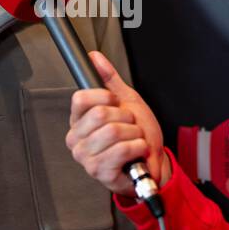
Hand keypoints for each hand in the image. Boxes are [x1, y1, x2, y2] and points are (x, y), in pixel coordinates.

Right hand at [66, 51, 170, 201]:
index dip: (105, 96)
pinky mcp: (100, 172)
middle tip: (130, 126)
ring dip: (135, 133)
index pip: (80, 99)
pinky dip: (138, 147)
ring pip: (113, 131)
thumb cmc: (136, 135)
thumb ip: (109, 79)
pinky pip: (122, 150)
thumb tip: (94, 57)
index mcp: (79, 121)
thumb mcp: (126, 101)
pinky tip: (137, 150)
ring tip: (135, 139)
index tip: (116, 102)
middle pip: (100, 114)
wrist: (151, 162)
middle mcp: (77, 140)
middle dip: (126, 117)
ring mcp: (86, 158)